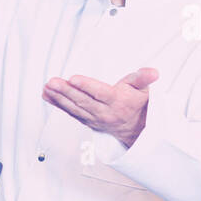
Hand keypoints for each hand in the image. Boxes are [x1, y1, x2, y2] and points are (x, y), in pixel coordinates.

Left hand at [43, 67, 157, 147]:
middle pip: (83, 101)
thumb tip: (153, 72)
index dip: (87, 86)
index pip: (100, 93)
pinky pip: (70, 112)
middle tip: (53, 82)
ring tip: (47, 87)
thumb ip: (143, 78)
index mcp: (118, 101)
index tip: (74, 79)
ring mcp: (93, 118)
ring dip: (59, 97)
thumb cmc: (137, 103)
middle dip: (66, 91)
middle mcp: (104, 112)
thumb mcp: (144, 89)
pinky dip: (58, 104)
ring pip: (74, 107)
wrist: (136, 128)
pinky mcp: (86, 120)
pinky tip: (47, 95)